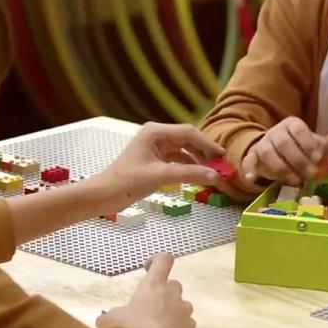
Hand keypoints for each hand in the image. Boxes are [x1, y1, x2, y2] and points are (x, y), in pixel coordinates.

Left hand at [94, 122, 224, 207]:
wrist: (104, 195)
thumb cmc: (128, 182)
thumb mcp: (161, 176)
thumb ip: (190, 174)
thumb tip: (216, 176)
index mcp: (156, 132)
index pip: (189, 133)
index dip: (208, 145)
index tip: (223, 157)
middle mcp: (157, 135)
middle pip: (188, 140)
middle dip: (204, 152)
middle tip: (220, 166)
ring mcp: (156, 147)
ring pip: (184, 150)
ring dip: (198, 160)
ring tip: (212, 172)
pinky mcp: (155, 159)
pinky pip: (178, 159)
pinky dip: (189, 166)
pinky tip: (198, 175)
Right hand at [97, 253, 195, 327]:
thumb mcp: (108, 322)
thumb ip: (112, 315)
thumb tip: (109, 319)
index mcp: (153, 285)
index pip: (163, 260)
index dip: (157, 261)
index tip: (148, 268)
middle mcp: (172, 294)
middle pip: (173, 285)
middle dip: (163, 294)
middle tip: (149, 309)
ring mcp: (184, 311)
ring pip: (181, 305)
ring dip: (172, 312)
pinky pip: (186, 324)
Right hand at [242, 117, 321, 185]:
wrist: (275, 149)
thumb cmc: (298, 148)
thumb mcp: (311, 146)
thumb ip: (320, 151)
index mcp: (292, 125)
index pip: (298, 129)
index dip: (308, 144)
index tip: (318, 158)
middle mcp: (276, 131)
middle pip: (284, 143)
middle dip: (298, 160)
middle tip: (311, 174)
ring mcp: (262, 143)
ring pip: (268, 152)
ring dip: (282, 168)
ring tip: (296, 181)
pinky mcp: (252, 156)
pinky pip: (248, 160)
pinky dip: (249, 169)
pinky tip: (252, 178)